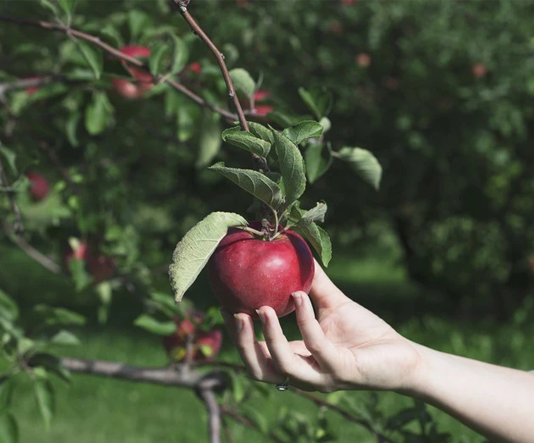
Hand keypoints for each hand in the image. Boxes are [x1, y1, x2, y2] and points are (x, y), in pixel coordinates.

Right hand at [222, 262, 421, 392]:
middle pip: (261, 370)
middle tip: (235, 311)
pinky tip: (300, 296)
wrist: (402, 354)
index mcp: (298, 360)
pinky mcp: (342, 371)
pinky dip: (304, 319)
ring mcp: (322, 376)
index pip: (259, 356)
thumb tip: (294, 251)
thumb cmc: (366, 333)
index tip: (226, 305)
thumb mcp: (332, 304)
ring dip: (268, 336)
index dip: (238, 337)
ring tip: (261, 308)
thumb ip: (312, 283)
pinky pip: (316, 345)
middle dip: (242, 344)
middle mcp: (305, 374)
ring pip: (283, 365)